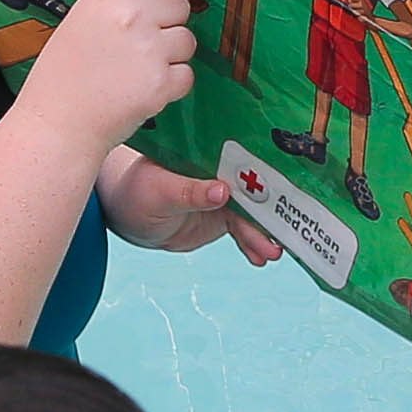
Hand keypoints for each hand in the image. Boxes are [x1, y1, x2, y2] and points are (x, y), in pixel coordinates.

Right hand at [21, 0, 202, 150]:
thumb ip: (118, 5)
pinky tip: (142, 92)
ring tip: (135, 73)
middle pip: (179, 4)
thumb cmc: (64, 75)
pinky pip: (187, 75)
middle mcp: (129, 15)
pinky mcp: (162, 82)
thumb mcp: (81, 22)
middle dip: (168, 23)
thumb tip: (159, 1)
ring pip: (187, 40)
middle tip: (139, 47)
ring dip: (171, 56)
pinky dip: (172, 86)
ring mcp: (148, 48)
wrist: (56, 124)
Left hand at [100, 151, 283, 264]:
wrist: (130, 217)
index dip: (260, 171)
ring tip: (273, 252)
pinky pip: (242, 230)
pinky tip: (261, 258)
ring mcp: (224, 194)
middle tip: (282, 228)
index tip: (279, 188)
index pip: (238, 158)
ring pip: (250, 213)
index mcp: (206, 152)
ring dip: (262, 232)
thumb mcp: (160, 192)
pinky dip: (251, 244)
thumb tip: (222, 191)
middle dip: (268, 208)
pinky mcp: (222, 216)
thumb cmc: (137, 193)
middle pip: (252, 187)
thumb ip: (190, 193)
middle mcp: (220, 170)